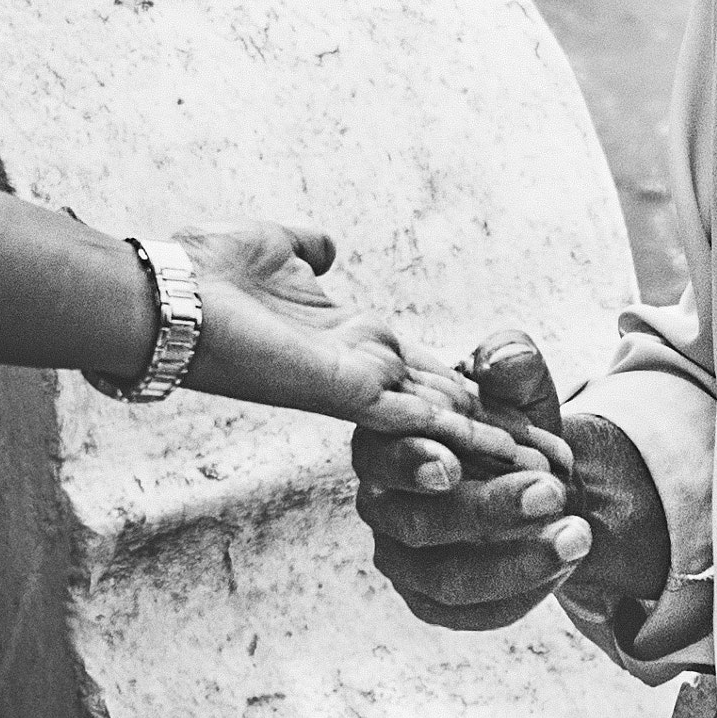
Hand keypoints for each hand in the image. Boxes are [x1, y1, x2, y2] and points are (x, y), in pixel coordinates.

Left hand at [173, 220, 523, 467]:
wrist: (161, 295)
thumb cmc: (203, 271)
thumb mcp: (273, 247)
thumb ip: (307, 248)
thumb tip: (330, 249)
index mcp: (352, 340)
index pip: (429, 372)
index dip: (476, 393)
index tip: (517, 412)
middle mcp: (362, 368)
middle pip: (449, 405)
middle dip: (502, 433)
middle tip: (556, 461)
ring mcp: (356, 384)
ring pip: (445, 418)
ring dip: (497, 443)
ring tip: (546, 470)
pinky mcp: (345, 390)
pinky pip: (417, 416)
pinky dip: (465, 434)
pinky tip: (504, 453)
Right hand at [353, 328, 670, 631]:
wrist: (540, 476)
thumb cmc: (511, 423)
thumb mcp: (520, 385)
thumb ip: (512, 363)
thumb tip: (504, 356)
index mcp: (385, 443)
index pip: (381, 456)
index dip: (411, 463)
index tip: (453, 466)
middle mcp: (383, 507)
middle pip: (418, 524)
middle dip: (487, 511)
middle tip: (551, 491)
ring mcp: (405, 563)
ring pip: (447, 579)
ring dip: (515, 562)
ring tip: (577, 535)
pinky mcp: (436, 604)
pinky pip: (474, 613)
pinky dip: (522, 593)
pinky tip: (565, 566)